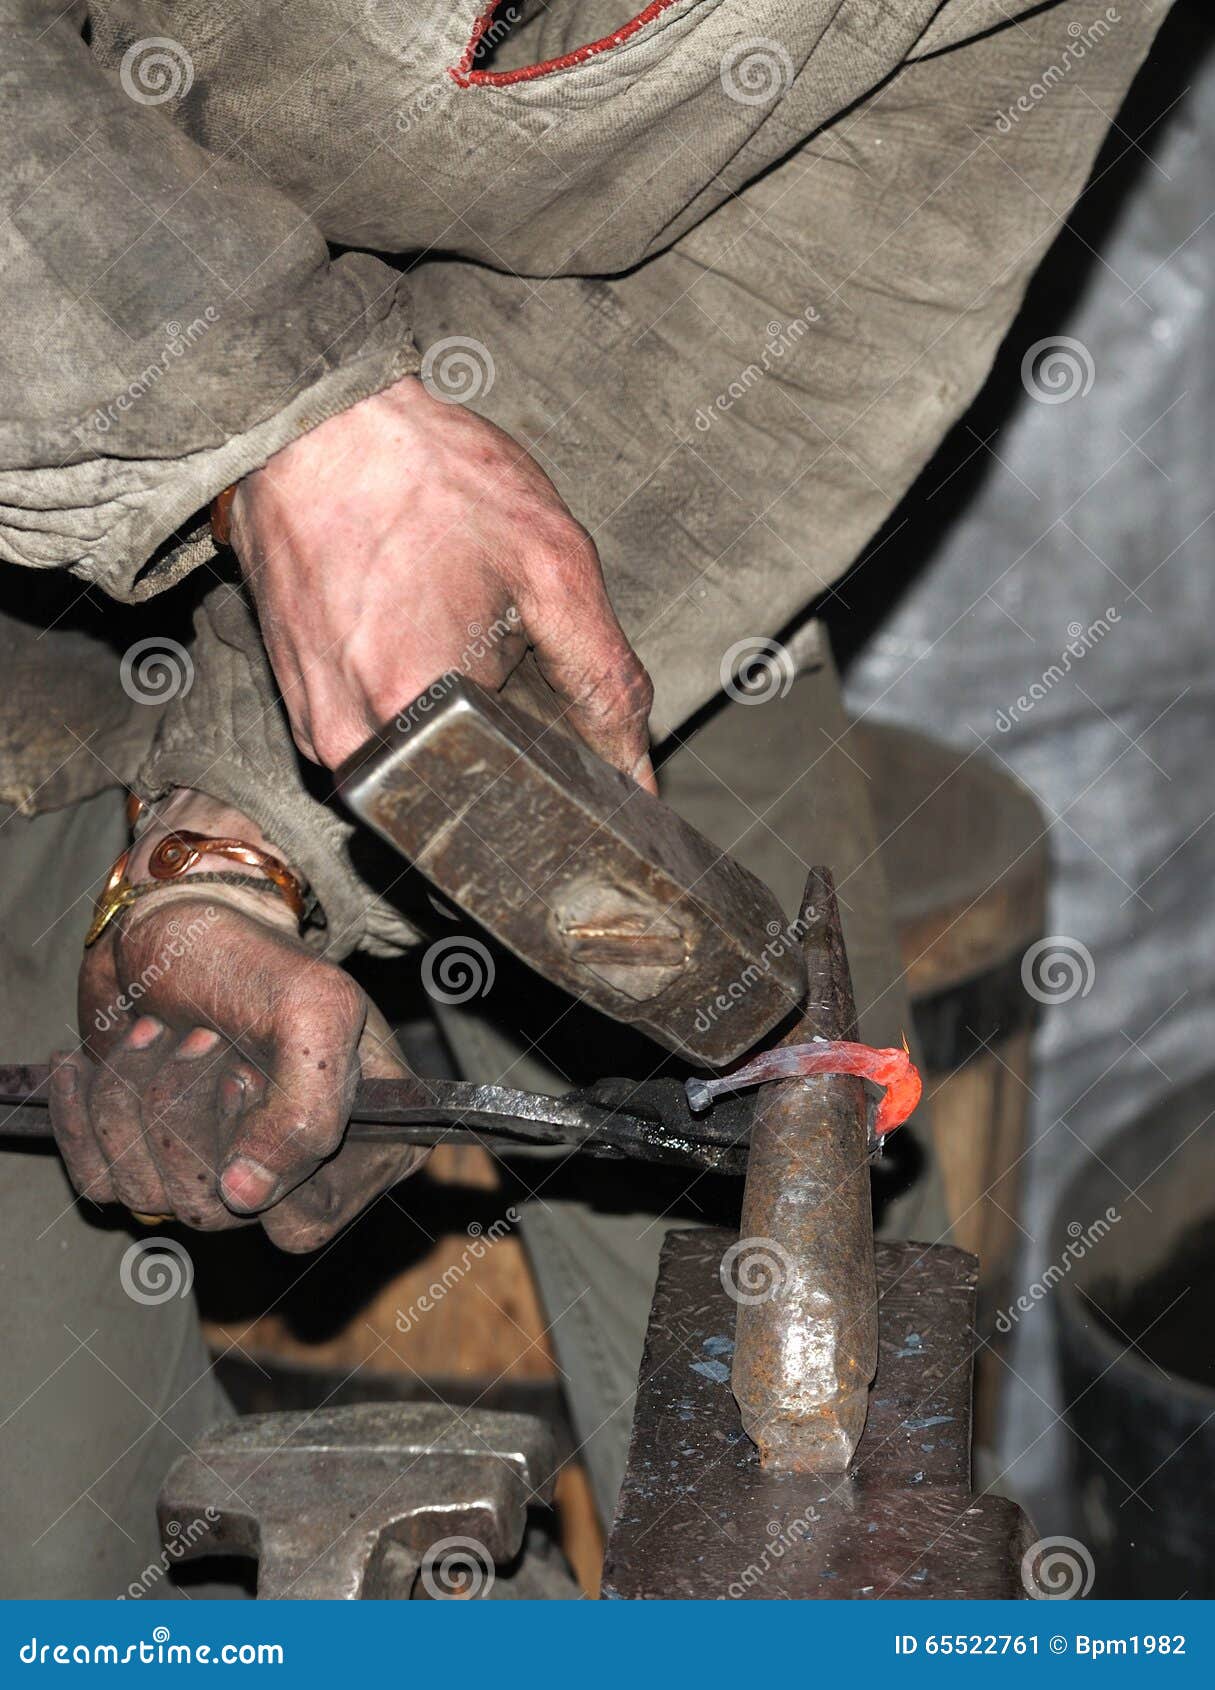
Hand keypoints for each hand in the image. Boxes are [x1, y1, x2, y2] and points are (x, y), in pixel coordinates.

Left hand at [50, 794, 421, 1251]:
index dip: (260, 1159)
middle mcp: (291, 1175)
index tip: (244, 1077)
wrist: (171, 924)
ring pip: (151, 1197)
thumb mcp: (313, 1012)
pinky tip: (85, 1065)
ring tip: (156, 1033)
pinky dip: (83, 1115)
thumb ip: (308, 1111)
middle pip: (217, 1212)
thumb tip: (246, 1197)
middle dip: (188, 1112)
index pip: (304, 1223)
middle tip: (202, 1037)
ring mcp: (215, 1173)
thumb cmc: (256, 959)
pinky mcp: (144, 1161)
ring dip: (135, 1100)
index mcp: (363, 1147)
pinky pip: (99, 1183)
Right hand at [229, 373, 655, 786]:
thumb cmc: (427, 475)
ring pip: (423, 756)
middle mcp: (351, 744)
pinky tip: (415, 618)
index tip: (561, 704)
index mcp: (414, 717)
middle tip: (498, 632)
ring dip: (457, 707)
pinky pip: (380, 728)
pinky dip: (413, 688)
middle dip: (505, 728)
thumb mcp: (552, 566)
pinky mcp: (298, 704)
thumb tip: (637, 774)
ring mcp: (315, 728)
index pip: (517, 795)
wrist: (311, 419)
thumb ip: (605, 684)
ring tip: (449, 614)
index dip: (559, 766)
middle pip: (466, 779)